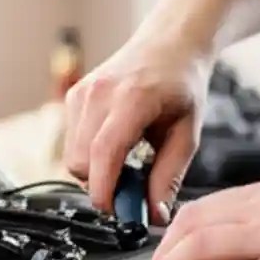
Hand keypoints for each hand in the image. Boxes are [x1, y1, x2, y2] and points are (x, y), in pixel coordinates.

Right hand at [62, 36, 211, 223]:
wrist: (170, 44)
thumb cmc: (181, 84)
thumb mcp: (187, 133)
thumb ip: (168, 177)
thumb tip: (155, 215)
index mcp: (131, 99)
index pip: (104, 153)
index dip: (105, 191)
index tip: (119, 213)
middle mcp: (99, 93)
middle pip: (81, 162)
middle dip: (103, 185)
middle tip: (132, 190)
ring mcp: (81, 93)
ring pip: (72, 156)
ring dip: (95, 171)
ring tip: (127, 163)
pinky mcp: (73, 97)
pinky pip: (72, 142)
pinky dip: (90, 155)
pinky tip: (115, 146)